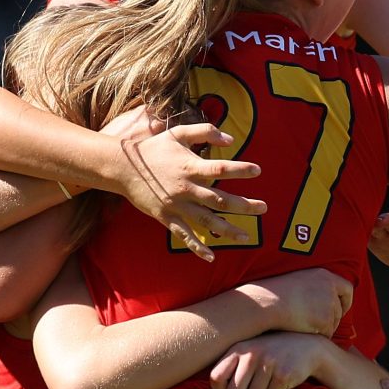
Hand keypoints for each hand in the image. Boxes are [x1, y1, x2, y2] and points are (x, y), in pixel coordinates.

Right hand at [112, 111, 267, 260]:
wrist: (123, 168)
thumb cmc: (154, 149)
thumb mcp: (178, 134)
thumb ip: (204, 132)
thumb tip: (230, 139)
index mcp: (190, 166)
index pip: (220, 168)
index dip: (240, 169)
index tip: (258, 170)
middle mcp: (186, 188)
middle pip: (220, 199)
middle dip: (244, 205)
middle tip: (264, 208)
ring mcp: (177, 205)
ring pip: (207, 221)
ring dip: (228, 230)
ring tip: (246, 237)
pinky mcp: (167, 217)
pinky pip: (185, 235)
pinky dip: (197, 247)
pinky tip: (211, 257)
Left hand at [208, 333, 324, 388]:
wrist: (306, 346)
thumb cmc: (271, 353)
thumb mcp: (249, 351)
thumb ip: (231, 366)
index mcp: (238, 349)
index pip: (216, 377)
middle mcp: (251, 355)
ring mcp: (267, 364)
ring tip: (266, 386)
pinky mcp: (282, 375)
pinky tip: (277, 386)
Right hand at [238, 267, 353, 336]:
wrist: (266, 303)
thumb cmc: (275, 294)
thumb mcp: (298, 282)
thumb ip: (315, 288)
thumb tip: (325, 302)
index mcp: (325, 276)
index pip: (347, 288)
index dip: (345, 301)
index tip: (341, 309)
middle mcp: (330, 289)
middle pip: (340, 310)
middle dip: (331, 319)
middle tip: (316, 324)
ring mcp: (329, 305)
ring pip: (333, 323)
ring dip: (322, 328)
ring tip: (303, 325)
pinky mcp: (325, 321)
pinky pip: (326, 334)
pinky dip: (316, 335)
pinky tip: (302, 330)